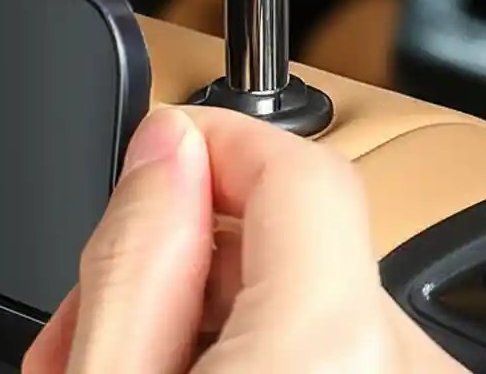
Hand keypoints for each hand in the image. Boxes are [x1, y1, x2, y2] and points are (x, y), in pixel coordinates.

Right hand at [23, 106, 468, 373]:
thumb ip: (135, 260)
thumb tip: (162, 148)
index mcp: (330, 345)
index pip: (297, 162)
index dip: (212, 135)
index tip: (151, 151)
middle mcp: (398, 367)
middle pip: (288, 238)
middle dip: (173, 257)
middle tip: (87, 318)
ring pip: (300, 299)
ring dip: (199, 315)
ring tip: (116, 363)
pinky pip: (324, 351)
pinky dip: (247, 355)